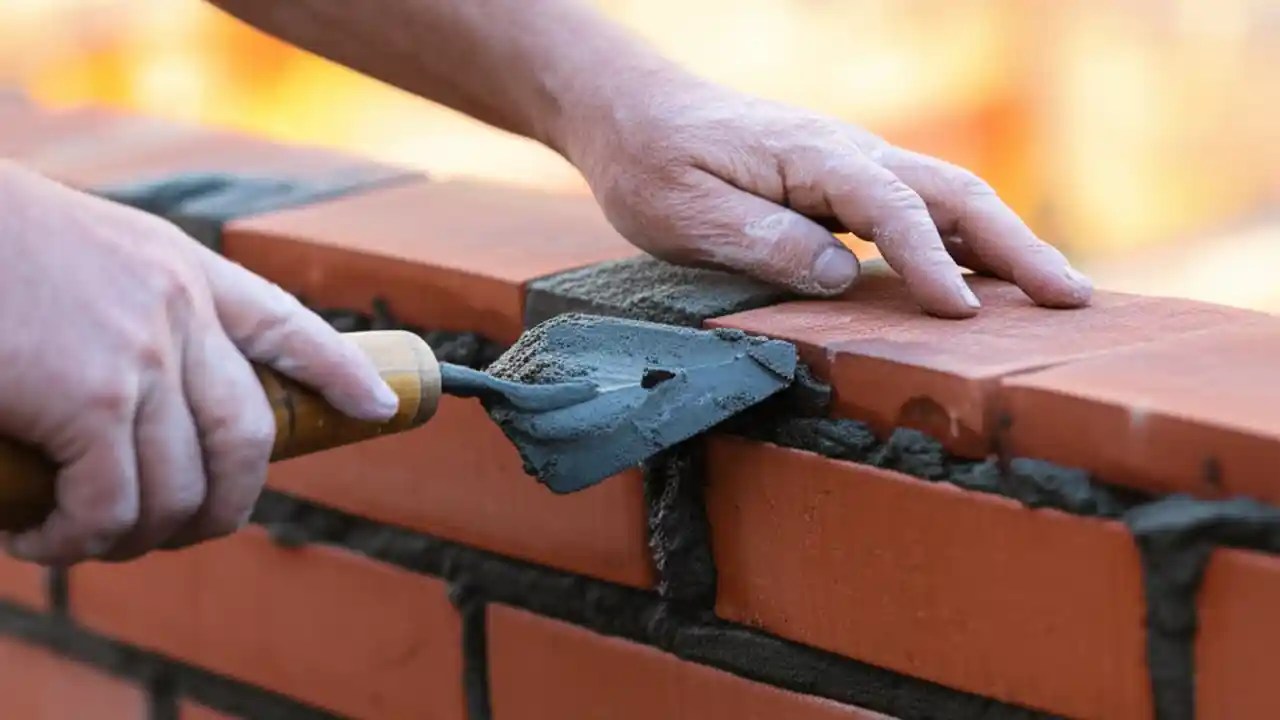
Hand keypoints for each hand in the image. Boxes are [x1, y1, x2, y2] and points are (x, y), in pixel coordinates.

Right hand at [0, 162, 398, 564]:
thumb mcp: (81, 257)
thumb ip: (129, 313)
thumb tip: (140, 404)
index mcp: (179, 268)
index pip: (286, 326)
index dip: (338, 372)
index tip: (376, 407)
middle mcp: (178, 310)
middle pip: (248, 435)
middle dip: (228, 502)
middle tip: (181, 532)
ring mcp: (141, 354)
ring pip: (181, 486)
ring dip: (136, 536)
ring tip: (85, 541)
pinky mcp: (87, 399)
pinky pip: (111, 506)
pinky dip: (78, 540)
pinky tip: (42, 538)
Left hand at [566, 76, 1091, 317]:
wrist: (637, 114)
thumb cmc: (655, 164)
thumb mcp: (686, 213)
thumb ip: (763, 241)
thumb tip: (842, 276)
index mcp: (813, 158)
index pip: (890, 210)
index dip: (929, 263)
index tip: (959, 316)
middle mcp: (848, 153)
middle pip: (953, 193)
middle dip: (1016, 247)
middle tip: (1073, 301)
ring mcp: (853, 164)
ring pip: (950, 197)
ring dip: (1007, 243)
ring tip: (1058, 294)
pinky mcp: (845, 182)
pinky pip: (923, 208)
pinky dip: (967, 240)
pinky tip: (988, 278)